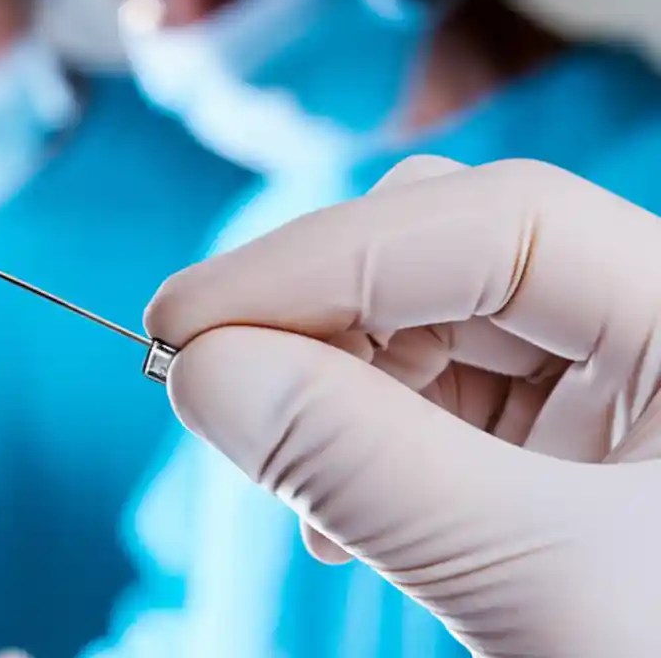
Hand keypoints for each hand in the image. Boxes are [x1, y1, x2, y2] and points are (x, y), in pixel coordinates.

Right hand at [145, 157, 660, 656]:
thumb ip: (362, 462)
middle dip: (316, 320)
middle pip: (448, 256)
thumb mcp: (530, 576)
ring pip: (422, 322)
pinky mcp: (554, 445)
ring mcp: (605, 386)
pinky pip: (424, 397)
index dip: (322, 256)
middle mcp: (652, 330)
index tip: (185, 321)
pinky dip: (353, 439)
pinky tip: (334, 515)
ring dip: (326, 389)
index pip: (497, 223)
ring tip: (298, 490)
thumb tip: (203, 371)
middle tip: (210, 385)